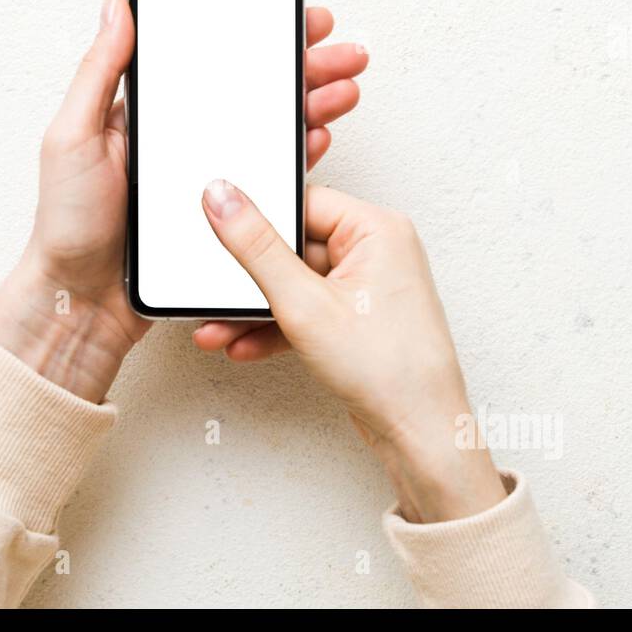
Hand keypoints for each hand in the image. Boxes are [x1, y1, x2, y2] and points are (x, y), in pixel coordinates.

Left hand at [0, 0, 368, 402]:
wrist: (81, 301)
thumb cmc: (67, 224)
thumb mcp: (73, 136)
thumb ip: (98, 72)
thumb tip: (117, 7)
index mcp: (150, 112)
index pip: (213, 60)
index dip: (258, 37)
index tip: (298, 20)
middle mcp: (183, 139)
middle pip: (253, 91)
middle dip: (304, 68)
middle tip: (343, 54)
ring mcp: (205, 177)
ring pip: (269, 131)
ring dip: (311, 106)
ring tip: (343, 91)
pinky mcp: (221, 214)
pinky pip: (268, 180)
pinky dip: (298, 157)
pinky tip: (318, 139)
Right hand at [197, 181, 507, 521]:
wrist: (418, 434)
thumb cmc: (388, 368)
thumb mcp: (303, 302)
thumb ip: (256, 247)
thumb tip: (224, 197)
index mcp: (376, 229)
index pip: (302, 202)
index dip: (257, 219)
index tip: (216, 229)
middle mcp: (376, 252)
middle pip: (293, 247)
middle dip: (248, 278)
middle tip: (212, 292)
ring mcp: (367, 288)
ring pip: (294, 285)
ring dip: (254, 310)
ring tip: (217, 330)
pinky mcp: (357, 320)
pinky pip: (306, 311)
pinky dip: (276, 328)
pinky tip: (243, 346)